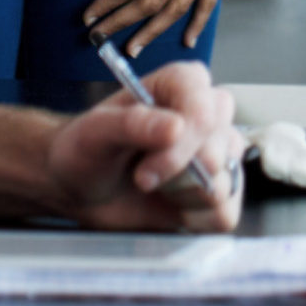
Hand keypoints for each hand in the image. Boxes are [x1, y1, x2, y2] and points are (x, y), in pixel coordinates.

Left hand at [46, 60, 244, 233]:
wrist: (80, 188)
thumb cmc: (85, 149)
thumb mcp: (95, 132)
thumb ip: (132, 123)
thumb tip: (176, 127)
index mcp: (181, 85)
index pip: (207, 108)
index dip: (184, 142)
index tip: (146, 169)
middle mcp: (206, 115)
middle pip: (221, 147)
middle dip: (179, 174)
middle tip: (140, 179)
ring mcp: (215, 154)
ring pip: (226, 182)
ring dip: (184, 197)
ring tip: (155, 188)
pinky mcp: (216, 192)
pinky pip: (226, 213)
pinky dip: (196, 220)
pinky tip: (170, 208)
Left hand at [83, 0, 262, 53]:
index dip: (109, 3)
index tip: (90, 16)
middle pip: (152, 3)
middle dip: (123, 22)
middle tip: (99, 38)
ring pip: (177, 8)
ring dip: (153, 31)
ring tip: (133, 48)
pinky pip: (208, 0)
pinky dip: (197, 22)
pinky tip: (187, 39)